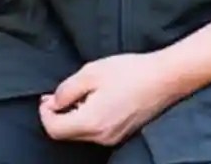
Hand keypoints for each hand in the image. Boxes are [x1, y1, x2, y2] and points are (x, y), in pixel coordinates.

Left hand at [38, 53, 184, 145]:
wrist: (165, 79)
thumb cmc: (130, 72)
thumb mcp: (90, 73)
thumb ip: (66, 90)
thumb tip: (53, 102)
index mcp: (91, 121)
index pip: (54, 129)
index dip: (45, 113)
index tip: (46, 98)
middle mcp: (101, 136)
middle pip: (66, 134)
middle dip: (57, 115)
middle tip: (56, 95)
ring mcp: (113, 138)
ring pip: (80, 134)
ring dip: (72, 117)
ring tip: (79, 94)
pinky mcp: (121, 134)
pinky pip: (95, 132)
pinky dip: (87, 119)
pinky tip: (94, 100)